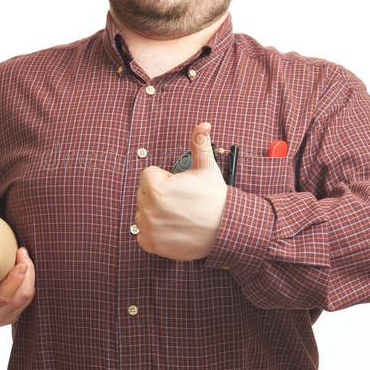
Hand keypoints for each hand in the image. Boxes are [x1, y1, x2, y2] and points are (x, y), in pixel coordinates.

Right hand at [0, 247, 35, 328]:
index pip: (1, 298)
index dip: (14, 280)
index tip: (20, 261)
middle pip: (21, 296)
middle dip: (27, 271)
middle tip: (21, 251)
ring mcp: (5, 317)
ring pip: (26, 296)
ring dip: (29, 274)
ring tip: (23, 255)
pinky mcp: (13, 314)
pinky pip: (26, 297)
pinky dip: (28, 280)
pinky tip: (24, 266)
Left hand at [135, 122, 227, 260]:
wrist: (227, 228)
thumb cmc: (215, 198)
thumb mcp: (207, 167)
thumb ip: (199, 143)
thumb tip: (203, 124)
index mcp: (157, 187)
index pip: (148, 176)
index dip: (164, 179)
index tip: (178, 187)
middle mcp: (149, 208)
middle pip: (144, 194)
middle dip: (158, 195)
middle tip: (180, 202)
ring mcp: (150, 228)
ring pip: (142, 214)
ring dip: (154, 214)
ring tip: (176, 215)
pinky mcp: (152, 244)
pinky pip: (142, 235)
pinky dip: (153, 234)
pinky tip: (171, 228)